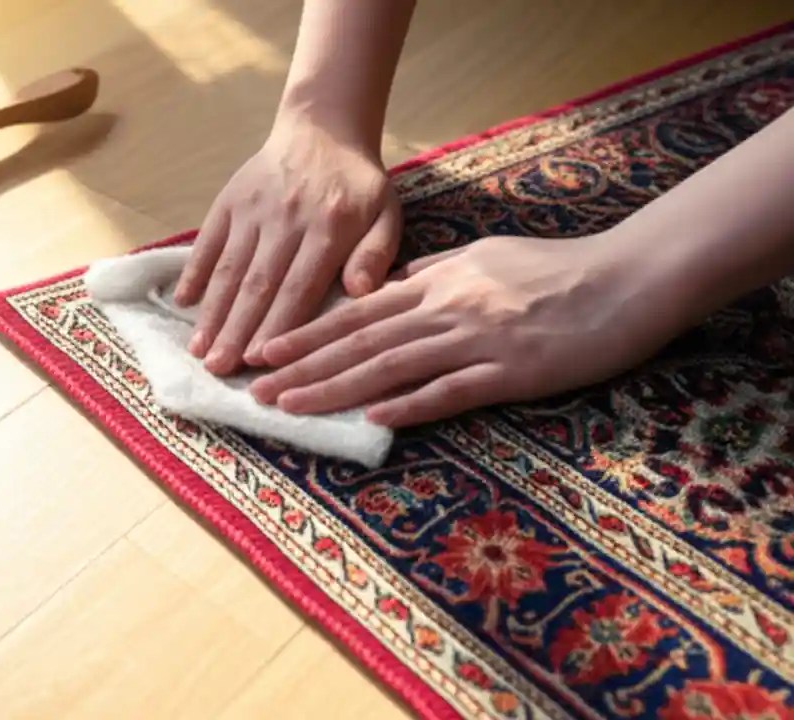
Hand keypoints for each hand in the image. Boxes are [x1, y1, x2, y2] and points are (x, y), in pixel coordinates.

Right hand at [174, 115, 402, 375]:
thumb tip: (361, 293)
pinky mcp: (230, 200)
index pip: (300, 287)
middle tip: (219, 370)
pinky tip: (182, 302)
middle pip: (258, 284)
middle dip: (237, 331)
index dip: (277, 326)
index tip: (259, 362)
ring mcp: (253, 209)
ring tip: (198, 350)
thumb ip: (377, 254)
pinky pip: (208, 240)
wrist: (323, 128)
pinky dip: (194, 271)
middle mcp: (287, 219)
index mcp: (330, 228)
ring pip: (230, 268)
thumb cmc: (358, 185)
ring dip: (212, 311)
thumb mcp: (386, 214)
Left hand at [250, 232, 688, 426]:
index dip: (307, 333)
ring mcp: (477, 338)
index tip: (266, 351)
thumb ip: (435, 272)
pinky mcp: (511, 370)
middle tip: (256, 388)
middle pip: (361, 339)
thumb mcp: (485, 256)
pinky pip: (451, 390)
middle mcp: (447, 306)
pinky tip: (373, 419)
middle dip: (303, 367)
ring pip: (391, 365)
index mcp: (439, 279)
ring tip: (292, 408)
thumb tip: (392, 283)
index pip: (358, 310)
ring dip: (336, 389)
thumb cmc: (555, 268)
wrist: (626, 278)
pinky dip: (410, 405)